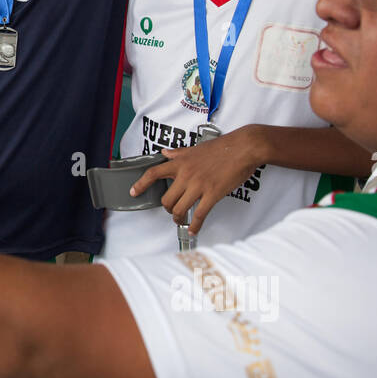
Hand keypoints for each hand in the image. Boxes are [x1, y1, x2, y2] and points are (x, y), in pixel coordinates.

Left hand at [128, 126, 263, 236]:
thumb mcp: (195, 148)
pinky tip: (194, 230)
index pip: (153, 173)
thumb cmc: (222, 147)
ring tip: (182, 220)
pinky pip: (198, 214)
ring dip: (178, 218)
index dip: (141, 184)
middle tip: (172, 211)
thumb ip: (178, 153)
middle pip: (166, 199)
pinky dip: (194, 226)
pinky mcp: (212, 194)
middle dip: (167, 209)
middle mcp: (185, 174)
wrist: (243, 148)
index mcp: (180, 162)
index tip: (133, 192)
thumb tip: (165, 152)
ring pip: (178, 209)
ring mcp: (198, 185)